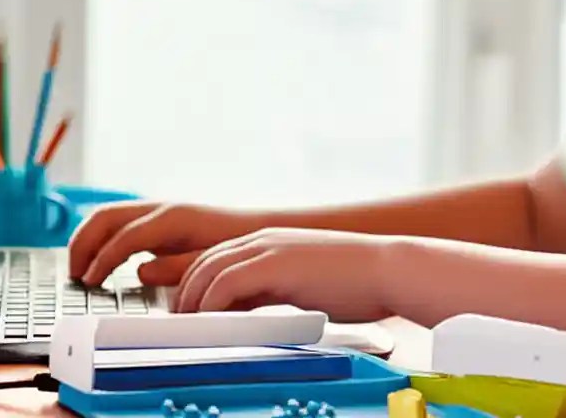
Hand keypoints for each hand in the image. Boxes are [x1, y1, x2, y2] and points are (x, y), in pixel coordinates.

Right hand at [68, 201, 269, 286]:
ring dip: (87, 240)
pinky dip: (101, 239)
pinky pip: (118, 223)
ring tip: (79, 270)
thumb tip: (140, 272)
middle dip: (83, 243)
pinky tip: (100, 264)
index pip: (124, 236)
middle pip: (105, 216)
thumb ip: (176, 268)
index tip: (89, 282)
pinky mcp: (157, 220)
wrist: (260, 229)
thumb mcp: (210, 261)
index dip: (102, 260)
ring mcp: (157, 211)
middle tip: (74, 275)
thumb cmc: (238, 247)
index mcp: (172, 218)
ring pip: (107, 216)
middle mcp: (160, 209)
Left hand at [172, 228, 397, 322]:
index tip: (187, 311)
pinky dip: (211, 303)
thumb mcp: (299, 287)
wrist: (388, 269)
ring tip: (187, 327)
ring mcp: (268, 247)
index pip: (215, 258)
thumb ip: (269, 293)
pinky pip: (227, 283)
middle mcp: (263, 239)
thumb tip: (242, 314)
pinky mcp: (276, 263)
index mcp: (269, 241)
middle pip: (204, 262)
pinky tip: (210, 322)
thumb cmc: (354, 283)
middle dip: (185, 293)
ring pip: (208, 270)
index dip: (194, 284)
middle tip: (178, 324)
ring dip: (192, 300)